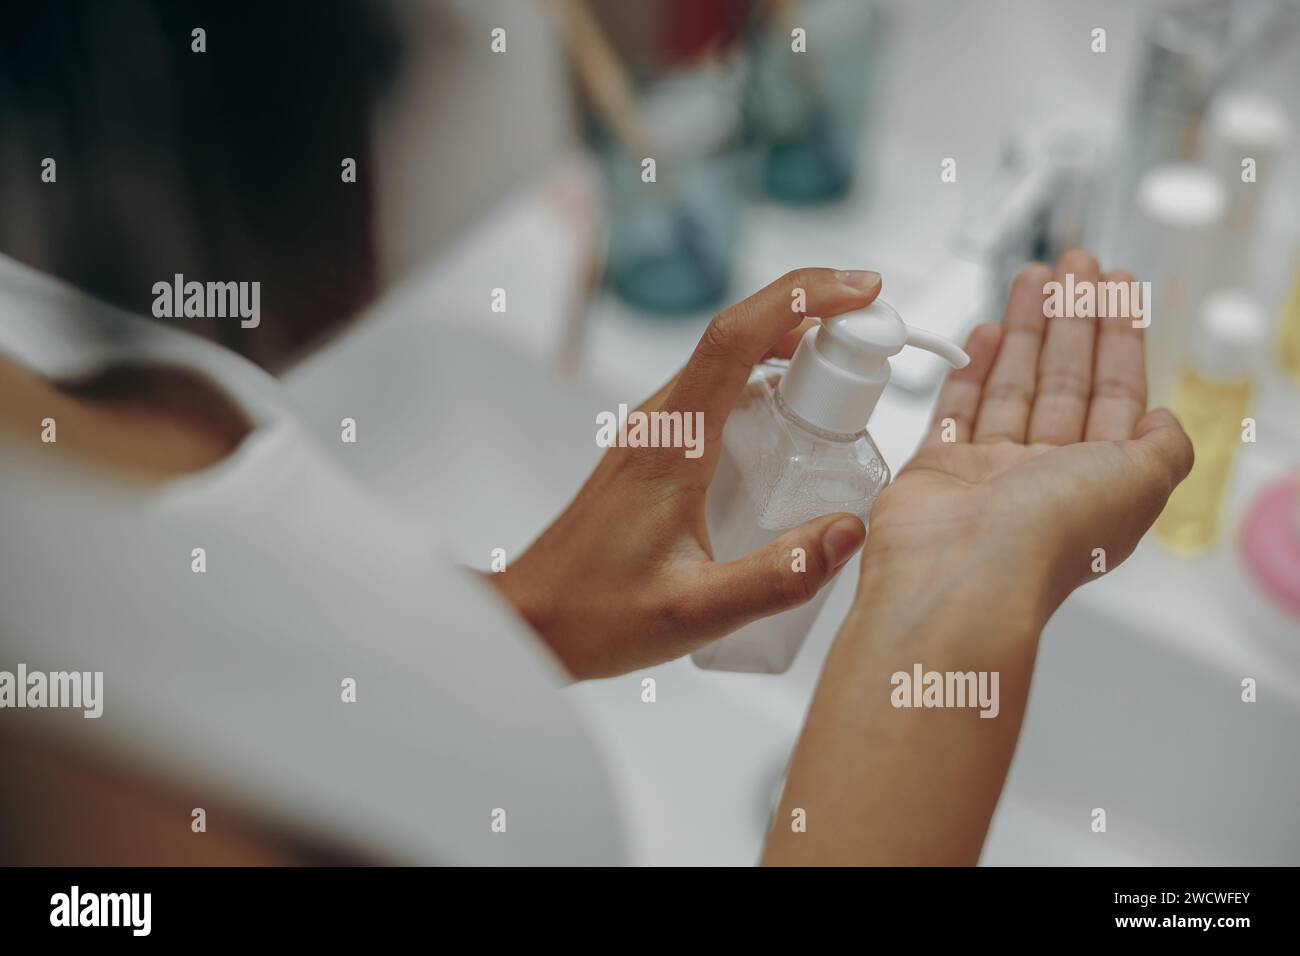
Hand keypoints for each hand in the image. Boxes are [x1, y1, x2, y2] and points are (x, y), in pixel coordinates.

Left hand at [492, 269, 885, 678]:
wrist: (533, 622)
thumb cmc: (595, 616)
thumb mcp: (696, 612)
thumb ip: (778, 576)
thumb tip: (851, 530)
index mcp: (671, 444)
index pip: (736, 337)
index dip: (802, 296)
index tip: (863, 290)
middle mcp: (662, 422)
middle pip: (743, 338)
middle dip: (817, 323)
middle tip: (879, 353)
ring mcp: (658, 433)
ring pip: (733, 365)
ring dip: (794, 358)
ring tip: (852, 394)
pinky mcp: (660, 451)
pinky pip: (722, 398)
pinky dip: (769, 392)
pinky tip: (798, 438)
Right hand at [764, 251, 1192, 865]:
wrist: (961, 574)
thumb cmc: (1047, 535)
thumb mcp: (1141, 482)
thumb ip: (1164, 447)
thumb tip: (1166, 422)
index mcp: (1098, 478)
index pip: (1115, 392)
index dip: (1118, 335)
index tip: (1116, 285)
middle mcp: (1046, 474)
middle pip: (1065, 379)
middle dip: (1071, 317)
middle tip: (1072, 264)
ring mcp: (990, 471)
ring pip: (1015, 385)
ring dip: (1027, 329)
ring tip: (1030, 277)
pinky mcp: (939, 468)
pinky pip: (959, 409)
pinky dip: (973, 370)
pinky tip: (987, 333)